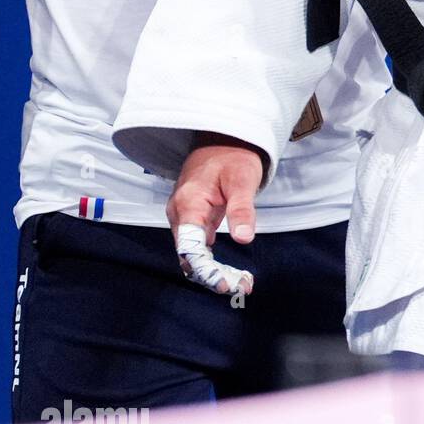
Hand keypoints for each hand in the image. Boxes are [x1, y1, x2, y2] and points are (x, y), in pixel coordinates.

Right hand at [166, 135, 264, 296]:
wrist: (224, 137)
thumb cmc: (234, 155)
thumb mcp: (243, 180)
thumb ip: (241, 209)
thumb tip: (244, 238)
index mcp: (188, 203)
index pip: (189, 247)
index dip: (205, 270)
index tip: (224, 285)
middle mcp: (180, 212)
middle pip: (189, 254)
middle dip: (211, 275)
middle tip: (240, 286)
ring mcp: (184, 214)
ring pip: (191, 252)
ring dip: (212, 269)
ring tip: (239, 282)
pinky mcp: (192, 216)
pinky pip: (196, 243)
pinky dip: (210, 258)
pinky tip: (229, 269)